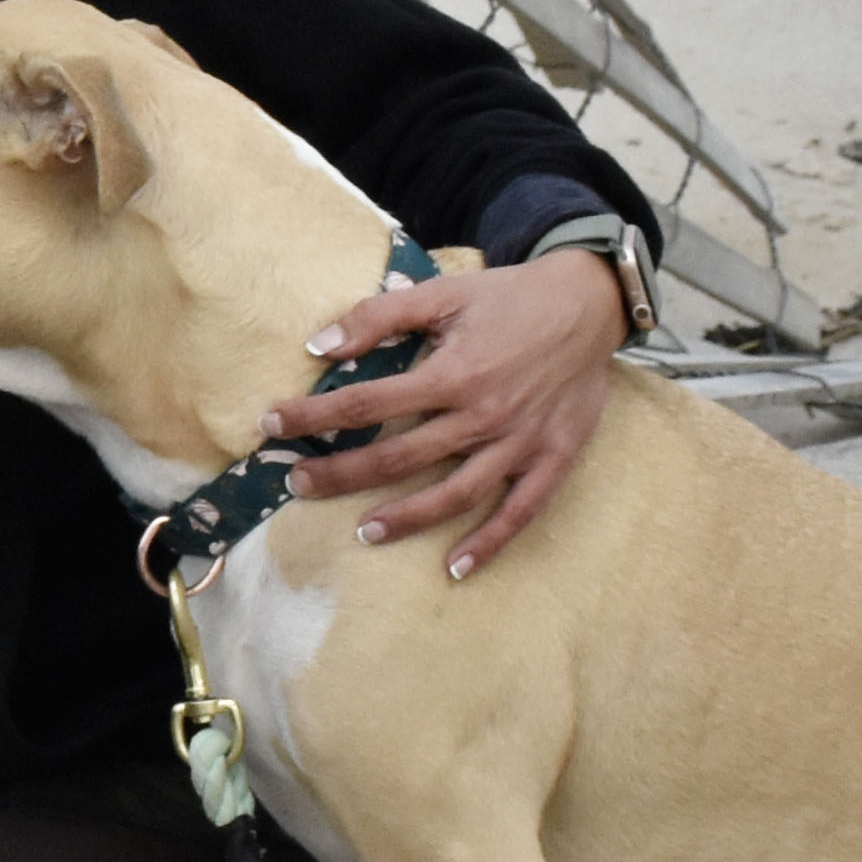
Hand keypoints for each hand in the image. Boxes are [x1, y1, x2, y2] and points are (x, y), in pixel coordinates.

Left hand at [256, 251, 633, 579]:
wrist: (590, 302)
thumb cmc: (510, 298)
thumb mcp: (443, 293)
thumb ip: (377, 317)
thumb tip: (317, 345)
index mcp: (452, 374)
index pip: (366, 404)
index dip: (313, 416)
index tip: (271, 424)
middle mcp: (483, 416)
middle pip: (399, 457)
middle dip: (341, 474)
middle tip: (297, 483)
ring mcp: (520, 444)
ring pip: (454, 495)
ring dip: (406, 518)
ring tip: (364, 531)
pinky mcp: (552, 460)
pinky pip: (519, 512)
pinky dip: (489, 544)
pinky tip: (456, 568)